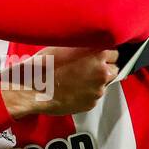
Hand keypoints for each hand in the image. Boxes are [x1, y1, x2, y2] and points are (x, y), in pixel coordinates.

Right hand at [0, 47, 117, 118]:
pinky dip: (87, 93)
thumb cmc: (45, 64)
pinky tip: (73, 90)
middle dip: (104, 69)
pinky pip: (94, 96)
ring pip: (104, 84)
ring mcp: (98, 90)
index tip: (97, 57)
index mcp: (98, 53)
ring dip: (96, 82)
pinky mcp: (91, 103)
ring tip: (77, 80)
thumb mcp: (65, 46)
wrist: (33, 88)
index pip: (115, 53)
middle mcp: (102, 71)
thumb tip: (93, 46)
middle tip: (89, 69)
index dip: (105, 55)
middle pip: (114, 69)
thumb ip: (85, 46)